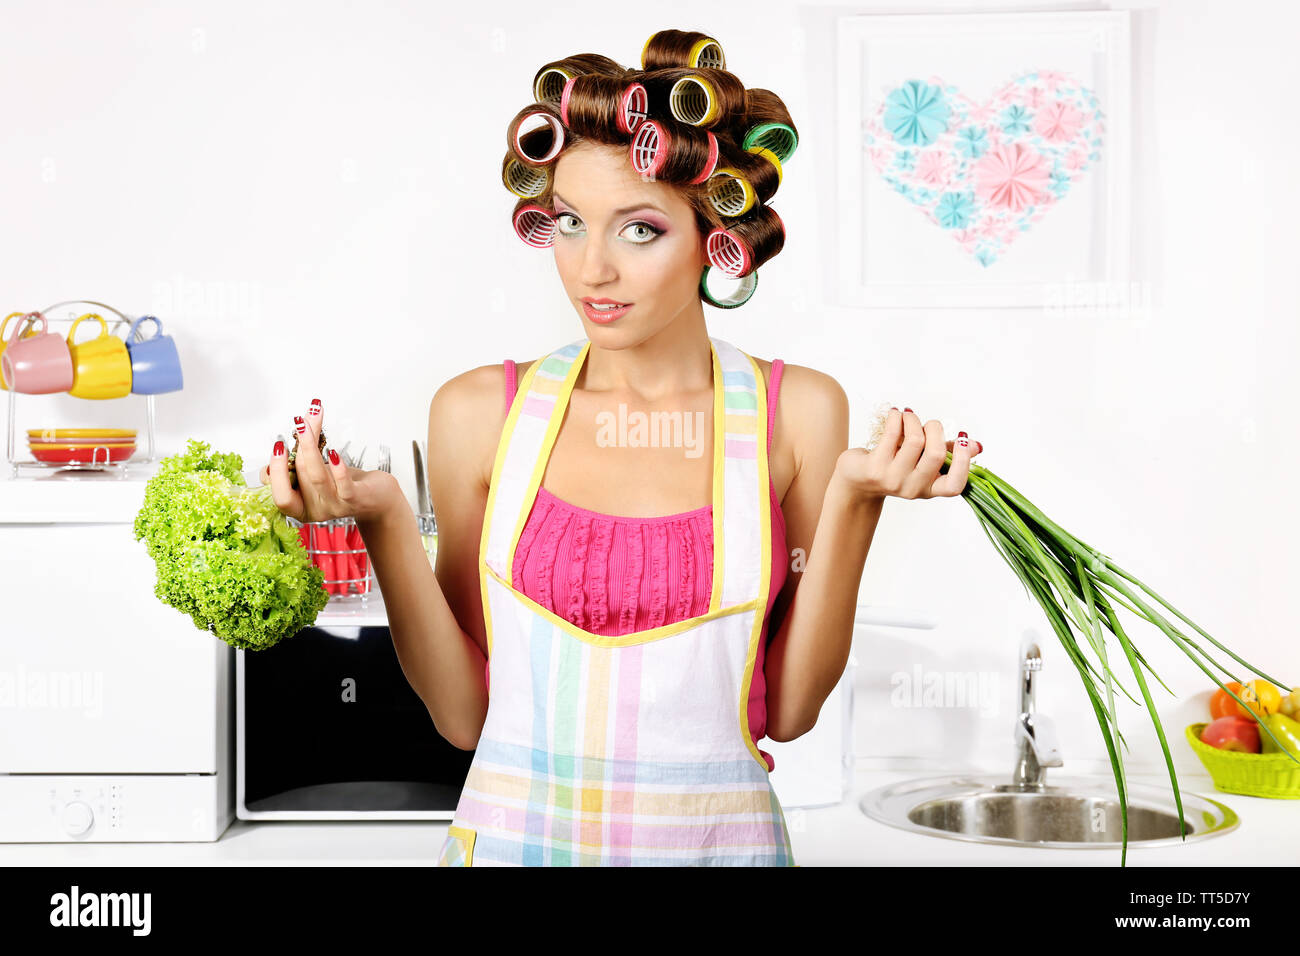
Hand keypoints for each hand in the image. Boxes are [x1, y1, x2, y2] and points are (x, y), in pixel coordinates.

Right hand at [259, 397, 394, 523]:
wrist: (378, 497)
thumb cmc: (343, 484)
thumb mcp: (317, 473)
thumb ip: (302, 458)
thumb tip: (294, 428)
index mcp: (301, 507)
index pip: (279, 496)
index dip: (274, 473)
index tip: (279, 446)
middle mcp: (316, 510)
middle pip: (297, 479)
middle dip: (294, 449)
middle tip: (298, 423)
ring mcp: (336, 506)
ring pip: (317, 478)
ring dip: (310, 448)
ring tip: (307, 425)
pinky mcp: (356, 499)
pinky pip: (344, 486)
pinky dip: (338, 469)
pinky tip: (334, 453)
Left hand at [834, 407, 982, 500]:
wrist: (857, 480)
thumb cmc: (895, 465)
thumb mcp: (922, 463)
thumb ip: (947, 454)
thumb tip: (975, 446)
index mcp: (930, 489)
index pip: (954, 486)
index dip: (962, 462)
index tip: (960, 438)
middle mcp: (913, 488)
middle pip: (935, 455)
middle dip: (935, 429)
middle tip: (929, 423)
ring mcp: (892, 480)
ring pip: (914, 440)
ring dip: (913, 420)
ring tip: (907, 416)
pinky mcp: (874, 467)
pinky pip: (892, 433)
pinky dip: (896, 417)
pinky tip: (895, 415)